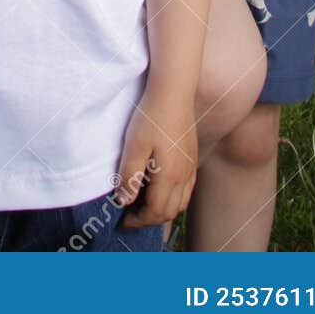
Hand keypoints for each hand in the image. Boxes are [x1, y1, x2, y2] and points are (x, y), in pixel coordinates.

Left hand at [115, 87, 197, 228]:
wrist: (173, 93)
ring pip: (181, 203)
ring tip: (144, 203)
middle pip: (170, 212)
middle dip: (150, 219)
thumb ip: (129, 176)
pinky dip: (174, 199)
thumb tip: (124, 201)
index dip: (138, 220)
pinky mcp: (192, 158)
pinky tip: (161, 188)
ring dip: (163, 210)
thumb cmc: (151, 117)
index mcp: (169, 176)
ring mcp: (190, 168)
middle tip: (131, 213)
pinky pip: (187, 190)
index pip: (156, 212)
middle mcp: (184, 176)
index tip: (122, 218)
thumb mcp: (134, 146)